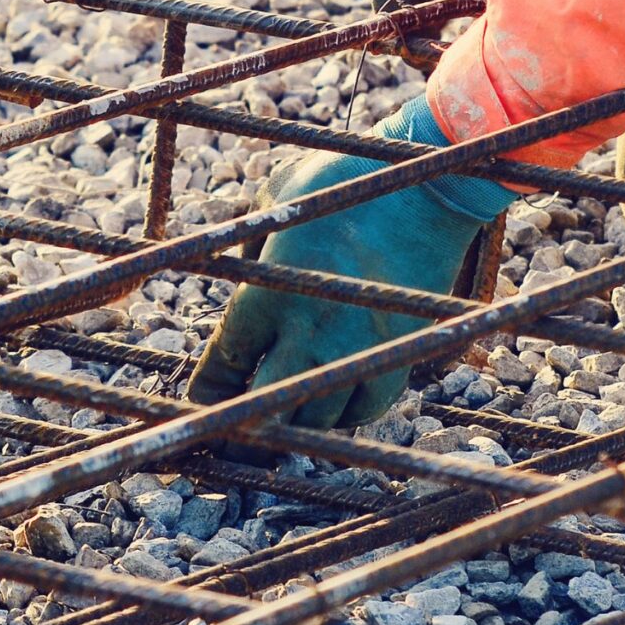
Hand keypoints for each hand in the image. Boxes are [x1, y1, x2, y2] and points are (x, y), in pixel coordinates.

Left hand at [186, 96, 509, 428]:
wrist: (427, 185)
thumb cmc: (347, 180)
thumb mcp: (279, 199)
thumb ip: (255, 241)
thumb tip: (243, 266)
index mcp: (270, 295)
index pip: (223, 364)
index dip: (206, 393)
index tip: (197, 406)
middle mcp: (310, 332)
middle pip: (265, 411)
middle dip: (242, 436)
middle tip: (230, 444)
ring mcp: (358, 348)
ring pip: (318, 419)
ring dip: (296, 426)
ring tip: (282, 423)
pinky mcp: (399, 352)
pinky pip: (368, 407)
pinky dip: (347, 413)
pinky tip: (335, 401)